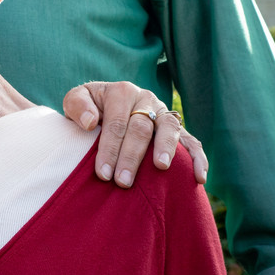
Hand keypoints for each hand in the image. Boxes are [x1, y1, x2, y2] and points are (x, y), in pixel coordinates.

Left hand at [62, 80, 206, 187]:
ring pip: (170, 128)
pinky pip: (192, 141)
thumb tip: (91, 122)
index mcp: (121, 92)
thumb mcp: (75, 100)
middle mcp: (146, 99)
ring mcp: (163, 112)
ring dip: (166, 150)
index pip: (116, 123)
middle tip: (123, 182)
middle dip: (131, 157)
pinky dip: (197, 158)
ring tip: (161, 168)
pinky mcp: (177, 127)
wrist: (104, 105)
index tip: (103, 174)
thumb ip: (78, 105)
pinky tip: (199, 177)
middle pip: (141, 128)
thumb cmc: (88, 108)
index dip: (110, 149)